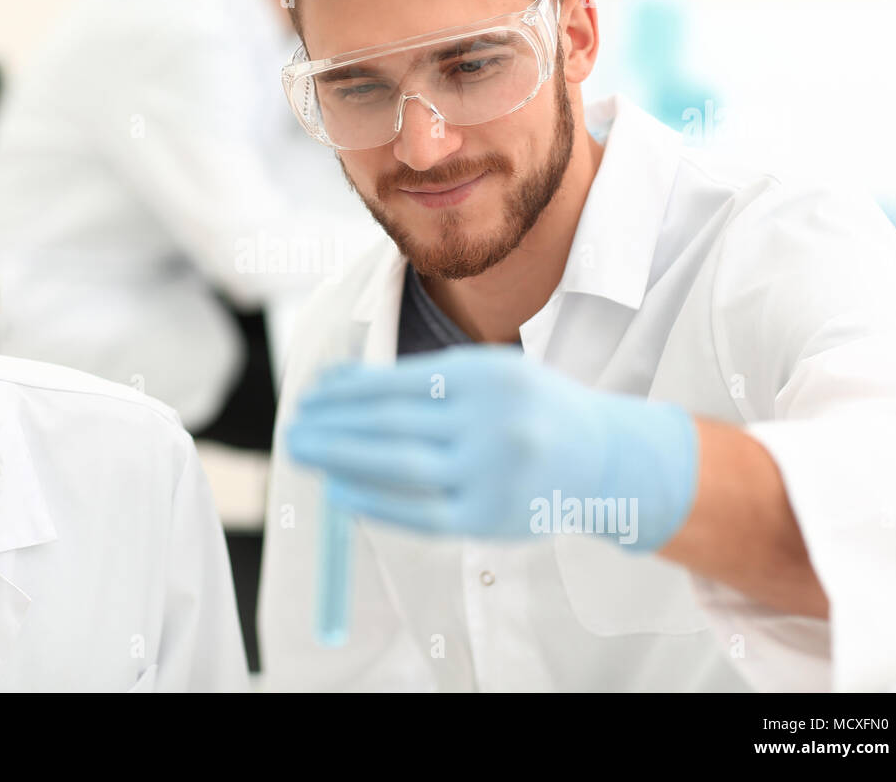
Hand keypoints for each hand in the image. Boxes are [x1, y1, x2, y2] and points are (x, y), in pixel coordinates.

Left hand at [286, 344, 699, 550]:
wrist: (603, 458)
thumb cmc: (526, 411)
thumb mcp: (484, 377)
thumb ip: (418, 383)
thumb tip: (337, 388)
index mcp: (484, 376)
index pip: (397, 383)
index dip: (345, 392)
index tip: (310, 395)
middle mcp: (490, 421)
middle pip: (392, 424)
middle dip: (333, 426)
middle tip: (292, 429)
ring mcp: (491, 472)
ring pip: (400, 466)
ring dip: (341, 459)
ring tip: (302, 453)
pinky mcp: (490, 518)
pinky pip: (420, 513)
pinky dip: (374, 503)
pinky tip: (338, 493)